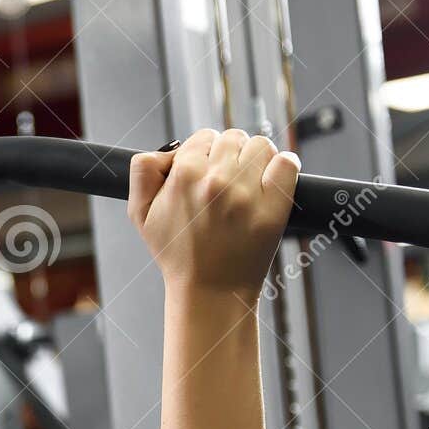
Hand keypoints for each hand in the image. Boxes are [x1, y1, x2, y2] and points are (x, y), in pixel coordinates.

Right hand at [127, 129, 299, 298]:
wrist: (209, 291)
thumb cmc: (177, 254)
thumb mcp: (140, 214)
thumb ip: (142, 171)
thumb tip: (169, 151)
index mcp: (184, 175)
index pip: (204, 137)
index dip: (204, 154)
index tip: (206, 175)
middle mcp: (216, 180)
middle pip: (233, 138)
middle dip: (230, 155)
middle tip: (227, 183)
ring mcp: (248, 194)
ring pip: (260, 146)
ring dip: (256, 160)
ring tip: (248, 185)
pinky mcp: (274, 208)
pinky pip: (287, 163)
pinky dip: (283, 166)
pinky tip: (272, 182)